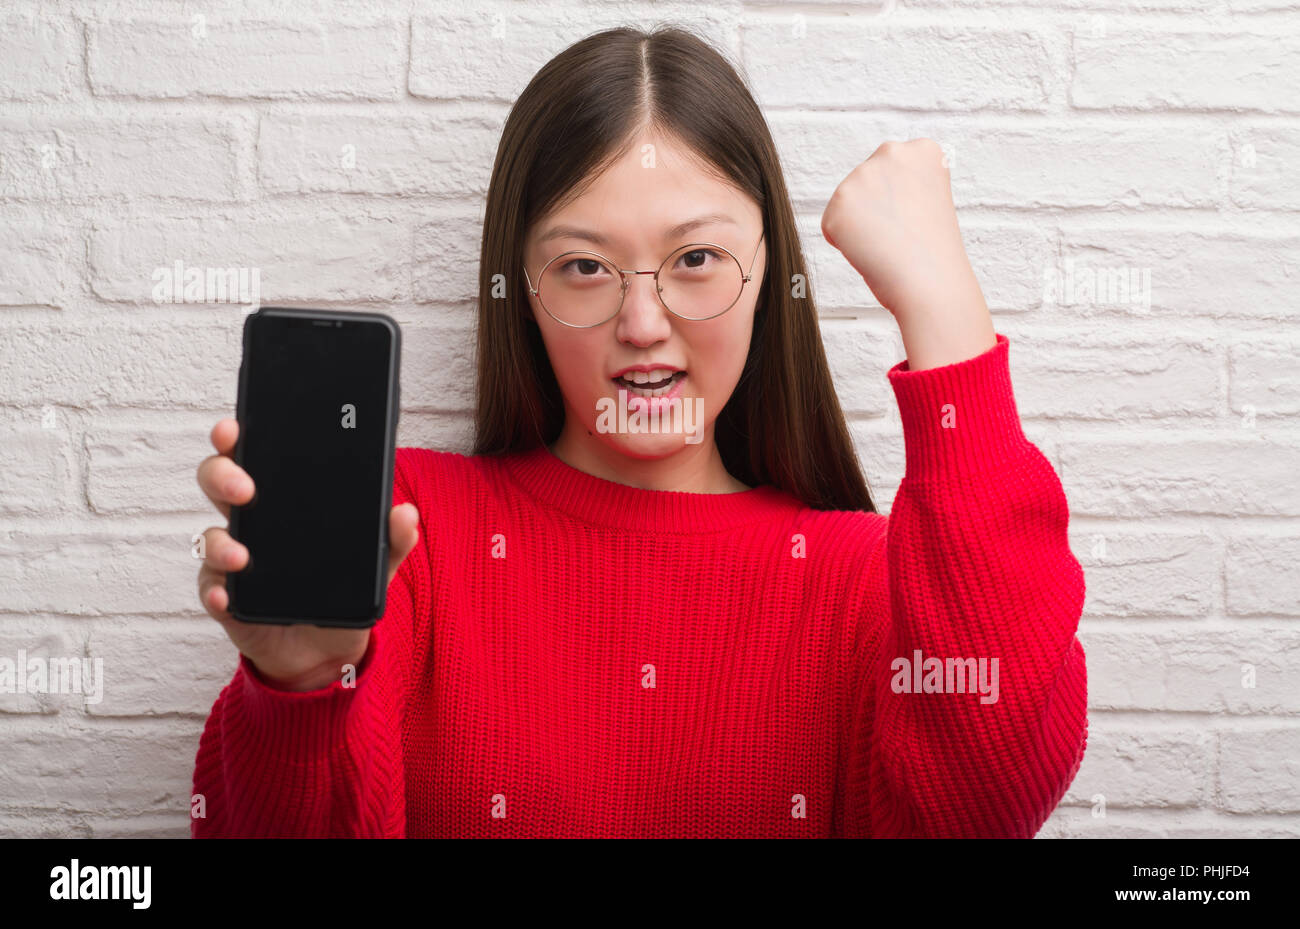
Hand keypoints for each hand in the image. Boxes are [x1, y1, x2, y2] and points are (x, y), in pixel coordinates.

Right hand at [195, 417, 420, 691]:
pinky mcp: (227, 598)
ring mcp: (234, 559)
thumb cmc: (339, 590)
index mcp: (284, 500)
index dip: (238, 436)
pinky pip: (211, 589)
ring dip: (220, 542)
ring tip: (241, 557)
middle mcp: (252, 523)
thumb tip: (407, 514)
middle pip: (219, 483)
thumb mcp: (375, 564)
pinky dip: (216, 593)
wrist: (326, 650)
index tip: (235, 426)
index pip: (257, 456)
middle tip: (244, 488)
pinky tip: (226, 597)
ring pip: (210, 536)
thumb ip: (391, 540)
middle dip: (222, 475)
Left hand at [820, 138, 994, 368]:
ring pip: (848, 206)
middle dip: (878, 209)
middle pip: (867, 185)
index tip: (921, 217)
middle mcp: (890, 152)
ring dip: (861, 227)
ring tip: (889, 242)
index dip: (905, 204)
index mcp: (922, 149)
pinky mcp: (837, 205)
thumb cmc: (934, 251)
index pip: (893, 174)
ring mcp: (861, 176)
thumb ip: (902, 185)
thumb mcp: (929, 200)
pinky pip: (832, 227)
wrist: (932, 282)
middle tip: (903, 233)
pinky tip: (871, 250)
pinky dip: (845, 244)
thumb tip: (863, 193)